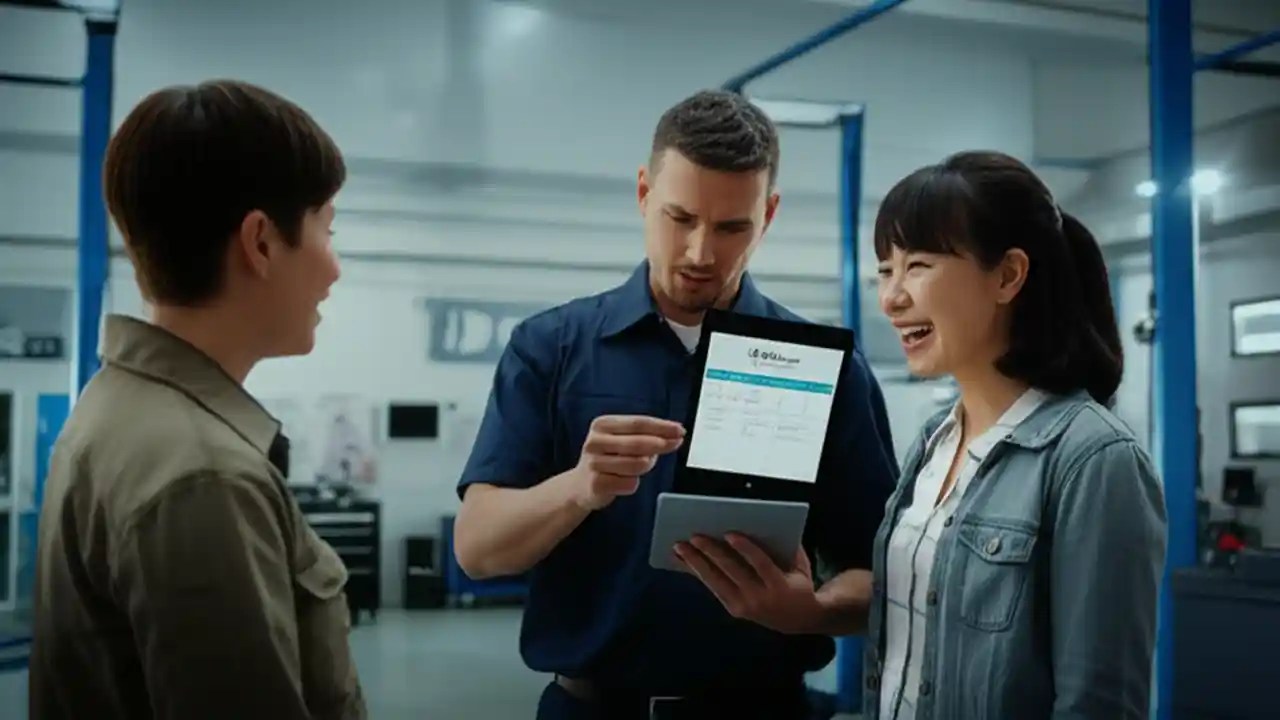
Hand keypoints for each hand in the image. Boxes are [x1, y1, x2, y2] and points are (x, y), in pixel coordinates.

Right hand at [571, 415, 684, 510]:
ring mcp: (594, 463)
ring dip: (647, 465)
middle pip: (638, 442)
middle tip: (677, 443)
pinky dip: (634, 483)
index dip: (661, 426)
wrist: (580, 485)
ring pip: (638, 464)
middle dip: (662, 443)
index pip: (638, 423)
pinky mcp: (596, 484)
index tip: (680, 430)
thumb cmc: (608, 458)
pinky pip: (630, 484)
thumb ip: (645, 435)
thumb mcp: (621, 440)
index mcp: (602, 424)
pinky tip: (624, 481)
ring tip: (640, 465)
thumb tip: (675, 435)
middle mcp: (595, 441)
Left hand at [675, 534, 822, 634]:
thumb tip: (760, 522)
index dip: (745, 549)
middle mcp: (760, 598)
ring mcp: (745, 606)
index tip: (729, 533)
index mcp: (780, 585)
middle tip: (694, 536)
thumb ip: (786, 547)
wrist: (800, 620)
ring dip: (696, 563)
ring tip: (680, 547)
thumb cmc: (799, 583)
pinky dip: (698, 573)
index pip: (761, 564)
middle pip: (732, 572)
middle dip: (711, 553)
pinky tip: (685, 561)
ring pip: (716, 582)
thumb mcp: (800, 565)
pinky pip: (713, 588)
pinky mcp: (734, 610)